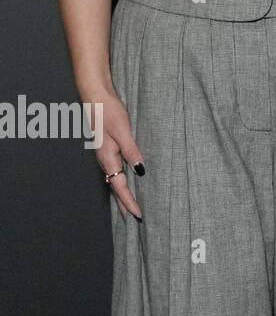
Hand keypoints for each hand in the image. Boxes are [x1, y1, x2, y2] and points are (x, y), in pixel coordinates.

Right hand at [93, 89, 144, 220]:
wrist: (96, 97)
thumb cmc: (109, 112)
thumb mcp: (123, 131)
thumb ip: (131, 150)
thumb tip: (140, 171)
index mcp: (108, 158)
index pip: (120, 187)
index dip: (129, 202)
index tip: (138, 215)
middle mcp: (104, 160)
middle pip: (115, 188)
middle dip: (124, 204)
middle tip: (134, 218)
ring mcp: (104, 155)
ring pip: (114, 180)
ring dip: (122, 194)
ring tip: (129, 206)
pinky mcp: (107, 148)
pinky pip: (114, 170)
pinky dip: (120, 181)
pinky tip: (124, 181)